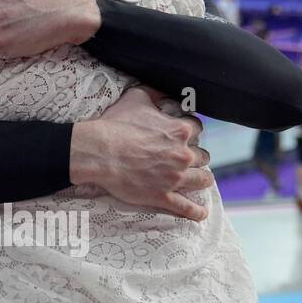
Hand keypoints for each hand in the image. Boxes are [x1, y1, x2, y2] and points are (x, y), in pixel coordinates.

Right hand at [70, 87, 212, 220]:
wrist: (99, 151)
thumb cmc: (115, 124)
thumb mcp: (135, 99)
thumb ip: (154, 92)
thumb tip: (162, 88)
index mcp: (179, 131)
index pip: (197, 129)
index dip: (189, 131)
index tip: (183, 135)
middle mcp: (183, 154)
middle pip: (202, 155)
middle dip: (195, 156)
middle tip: (183, 157)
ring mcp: (175, 177)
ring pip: (202, 180)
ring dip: (201, 179)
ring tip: (198, 180)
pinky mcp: (164, 195)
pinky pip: (187, 208)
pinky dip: (195, 212)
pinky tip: (200, 214)